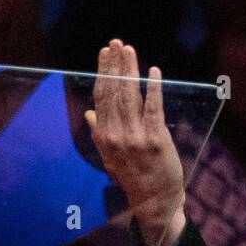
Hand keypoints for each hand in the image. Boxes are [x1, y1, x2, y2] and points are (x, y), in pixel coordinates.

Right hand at [85, 41, 186, 245]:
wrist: (153, 202)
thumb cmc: (134, 177)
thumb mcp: (110, 156)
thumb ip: (100, 132)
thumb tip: (89, 113)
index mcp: (103, 136)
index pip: (101, 97)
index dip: (103, 72)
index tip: (105, 52)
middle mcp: (115, 135)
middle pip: (113, 92)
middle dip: (115, 65)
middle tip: (117, 43)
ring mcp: (135, 137)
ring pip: (130, 96)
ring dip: (130, 70)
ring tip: (129, 50)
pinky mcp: (156, 140)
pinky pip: (153, 108)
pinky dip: (153, 88)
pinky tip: (153, 71)